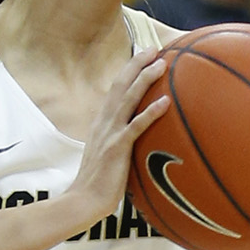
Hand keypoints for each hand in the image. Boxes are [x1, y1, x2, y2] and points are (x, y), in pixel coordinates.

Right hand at [70, 51, 168, 225]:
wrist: (83, 201)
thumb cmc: (98, 184)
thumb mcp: (107, 155)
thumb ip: (119, 142)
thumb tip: (136, 138)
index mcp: (101, 122)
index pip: (115, 89)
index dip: (128, 70)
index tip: (142, 55)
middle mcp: (104, 122)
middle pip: (120, 84)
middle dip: (136, 64)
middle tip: (153, 48)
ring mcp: (110, 134)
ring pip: (128, 98)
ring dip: (145, 79)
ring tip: (161, 64)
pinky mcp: (118, 148)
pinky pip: (136, 126)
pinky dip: (151, 112)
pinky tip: (165, 102)